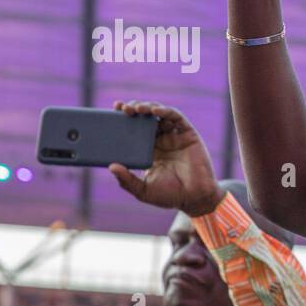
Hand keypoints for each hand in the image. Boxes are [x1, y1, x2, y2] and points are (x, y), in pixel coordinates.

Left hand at [108, 101, 224, 216]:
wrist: (194, 198)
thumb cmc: (170, 196)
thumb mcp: (142, 190)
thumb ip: (126, 180)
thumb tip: (111, 166)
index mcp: (149, 150)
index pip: (134, 128)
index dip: (124, 118)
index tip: (113, 110)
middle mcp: (161, 140)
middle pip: (146, 117)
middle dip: (134, 108)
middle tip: (122, 108)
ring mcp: (175, 136)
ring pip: (160, 113)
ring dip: (148, 107)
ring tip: (137, 108)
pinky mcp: (188, 134)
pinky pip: (176, 117)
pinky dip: (166, 111)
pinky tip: (155, 111)